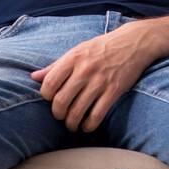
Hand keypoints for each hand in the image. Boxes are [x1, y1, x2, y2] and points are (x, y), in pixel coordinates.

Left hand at [30, 24, 152, 132]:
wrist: (133, 43)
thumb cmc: (102, 47)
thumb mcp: (78, 50)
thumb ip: (56, 65)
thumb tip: (34, 77)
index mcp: (73, 58)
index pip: (50, 83)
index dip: (46, 96)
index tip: (51, 99)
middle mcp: (85, 70)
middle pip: (61, 101)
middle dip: (57, 114)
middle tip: (60, 115)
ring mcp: (100, 81)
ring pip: (77, 111)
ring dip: (72, 123)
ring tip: (72, 124)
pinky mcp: (114, 91)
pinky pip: (97, 115)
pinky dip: (89, 125)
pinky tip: (87, 126)